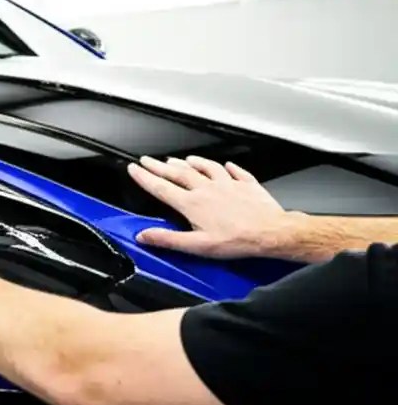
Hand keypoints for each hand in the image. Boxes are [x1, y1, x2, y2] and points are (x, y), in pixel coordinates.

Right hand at [127, 155, 293, 258]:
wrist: (271, 232)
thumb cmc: (237, 240)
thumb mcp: (197, 246)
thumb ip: (168, 239)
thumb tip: (144, 236)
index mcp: (192, 204)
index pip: (162, 188)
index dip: (145, 178)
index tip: (134, 169)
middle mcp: (207, 189)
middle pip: (179, 173)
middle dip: (160, 165)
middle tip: (148, 160)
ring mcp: (228, 184)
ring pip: (205, 167)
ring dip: (191, 162)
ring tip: (181, 158)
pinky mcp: (246, 185)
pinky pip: (236, 172)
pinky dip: (229, 167)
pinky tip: (226, 165)